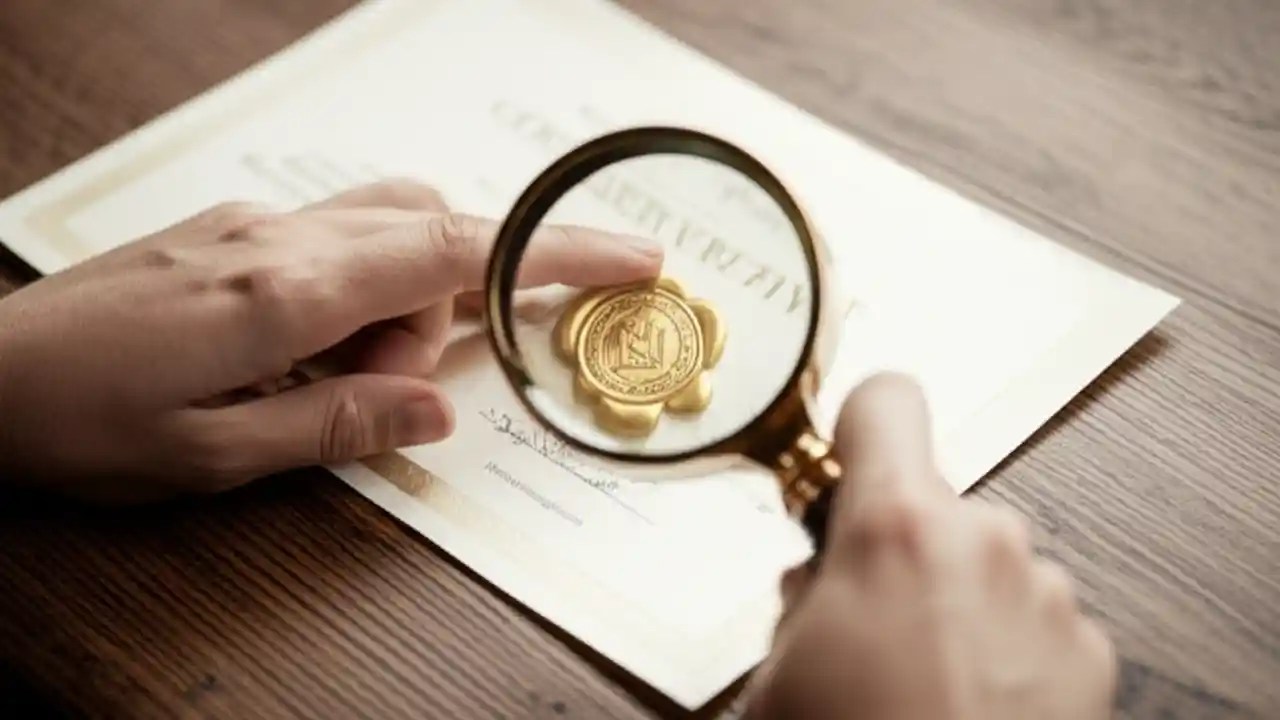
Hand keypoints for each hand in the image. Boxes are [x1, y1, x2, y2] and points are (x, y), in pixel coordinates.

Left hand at [0, 180, 661, 502]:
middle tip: (395, 387)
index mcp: (286, 291)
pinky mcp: (234, 234)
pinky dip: (361, 293)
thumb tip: (434, 412)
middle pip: (431, 225)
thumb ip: (341, 423)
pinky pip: (339, 241)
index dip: (552, 253)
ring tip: (336, 380)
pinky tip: (307, 352)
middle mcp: (279, 237)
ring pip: (388, 226)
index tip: (631, 258)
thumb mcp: (219, 457)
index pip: (454, 252)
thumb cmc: (78, 424)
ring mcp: (254, 226)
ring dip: (403, 302)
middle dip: (458, 299)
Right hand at [744, 374, 1116, 719]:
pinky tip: (968, 701)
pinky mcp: (1089, 652)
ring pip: (985, 561)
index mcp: (894, 531)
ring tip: (920, 678)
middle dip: (899, 548)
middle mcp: (984, 544)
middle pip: (933, 502)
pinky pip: (1033, 616)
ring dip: (955, 601)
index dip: (858, 423)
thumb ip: (798, 600)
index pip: (886, 403)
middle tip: (866, 621)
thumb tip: (816, 583)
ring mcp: (1045, 598)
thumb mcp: (774, 675)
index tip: (848, 448)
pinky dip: (1004, 646)